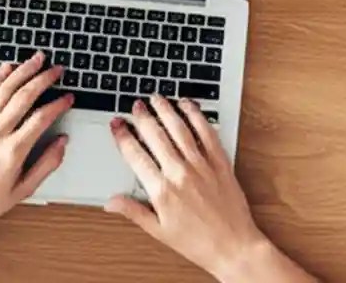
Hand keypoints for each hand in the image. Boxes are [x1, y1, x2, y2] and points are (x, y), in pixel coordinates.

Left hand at [0, 54, 73, 234]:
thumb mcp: (23, 190)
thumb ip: (46, 164)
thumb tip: (62, 143)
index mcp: (12, 152)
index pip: (41, 118)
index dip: (58, 104)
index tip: (68, 98)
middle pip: (23, 96)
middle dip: (43, 79)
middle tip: (57, 70)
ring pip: (3, 90)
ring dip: (22, 71)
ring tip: (36, 59)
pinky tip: (6, 68)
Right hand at [106, 97, 313, 282]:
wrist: (234, 246)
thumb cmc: (198, 242)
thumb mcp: (159, 230)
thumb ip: (133, 211)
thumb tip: (111, 201)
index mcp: (161, 190)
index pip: (135, 155)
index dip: (123, 136)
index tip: (117, 124)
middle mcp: (180, 173)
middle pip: (155, 135)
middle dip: (142, 117)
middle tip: (135, 105)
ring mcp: (201, 165)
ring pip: (179, 129)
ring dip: (166, 110)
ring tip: (157, 98)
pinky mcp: (220, 162)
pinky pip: (206, 133)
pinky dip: (196, 116)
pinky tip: (188, 105)